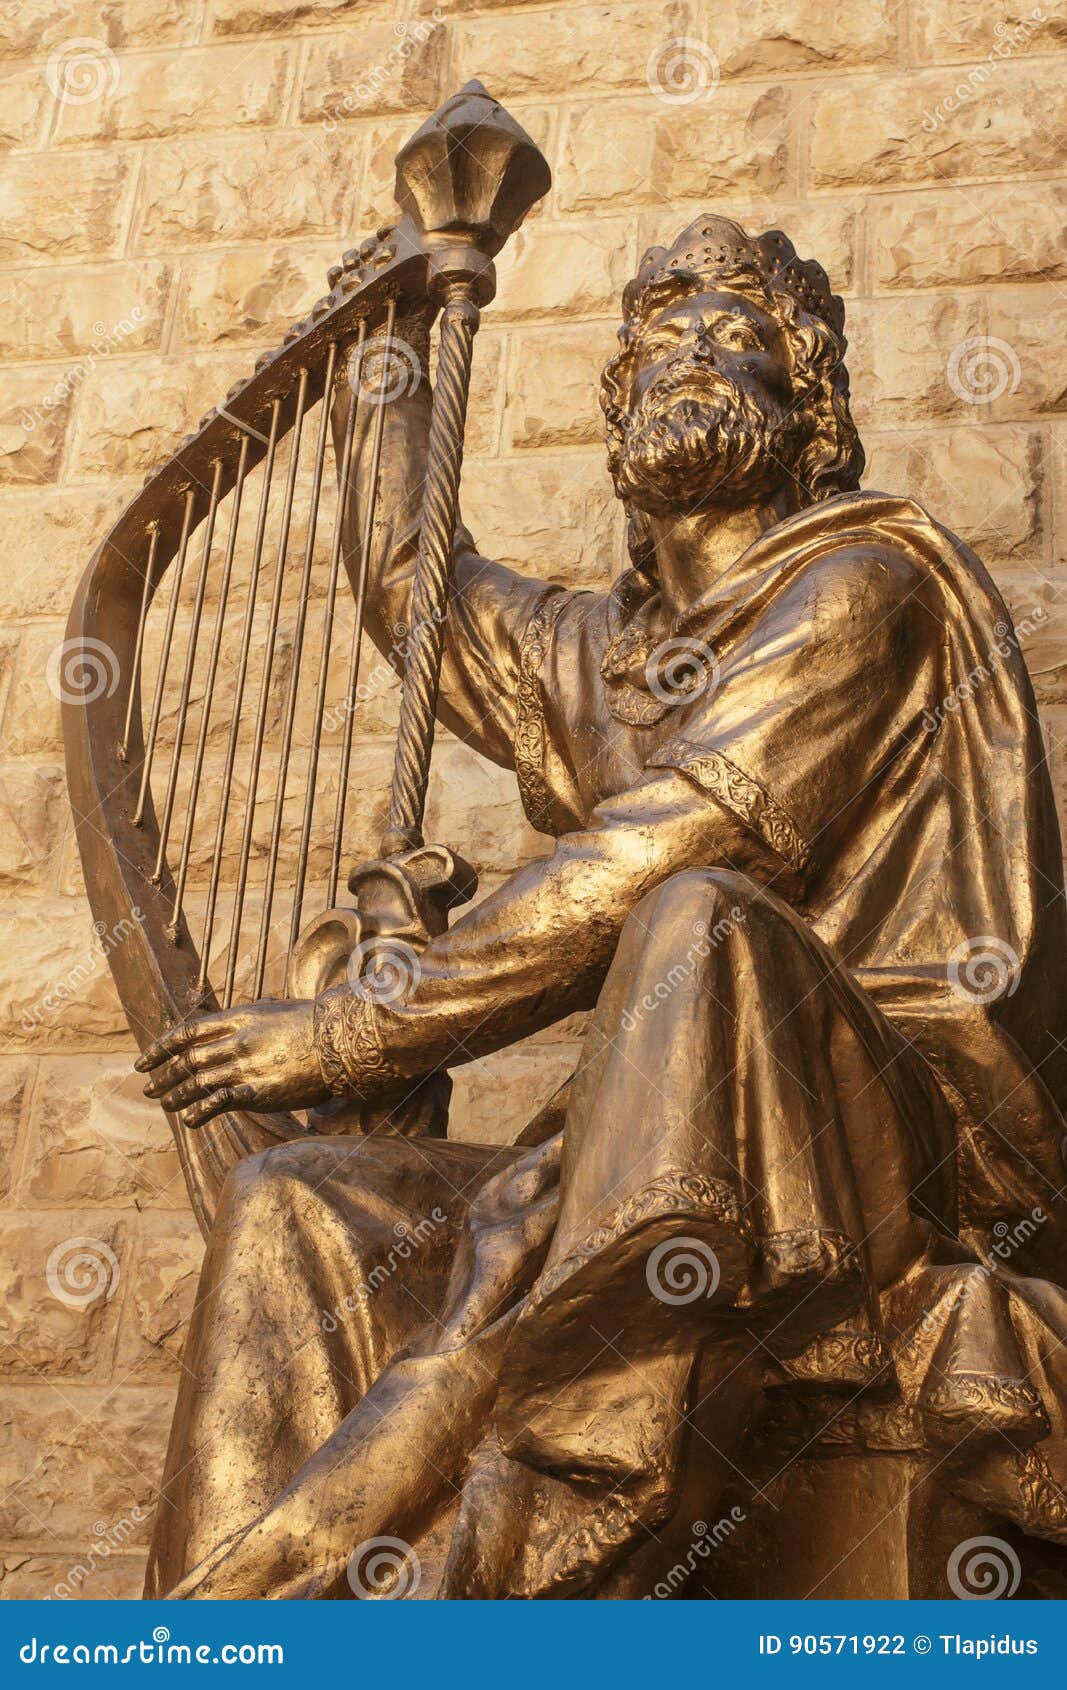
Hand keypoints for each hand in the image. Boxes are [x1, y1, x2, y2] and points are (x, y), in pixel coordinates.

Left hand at [136, 1000, 329, 1128]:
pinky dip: (199, 1112)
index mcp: (237, 1019)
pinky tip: (191, 1120)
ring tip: (165, 1105)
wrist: (338, 1042)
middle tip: (149, 1088)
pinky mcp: (256, 1092)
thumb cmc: (311, 1025)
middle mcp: (234, 1042)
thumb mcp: (273, 1010)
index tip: (144, 1061)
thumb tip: (235, 1023)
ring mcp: (244, 1067)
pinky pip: (217, 1103)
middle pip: (186, 1060)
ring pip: (196, 1083)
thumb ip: (249, 1019)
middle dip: (163, 1076)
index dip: (160, 1048)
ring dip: (175, 1096)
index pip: (186, 1033)